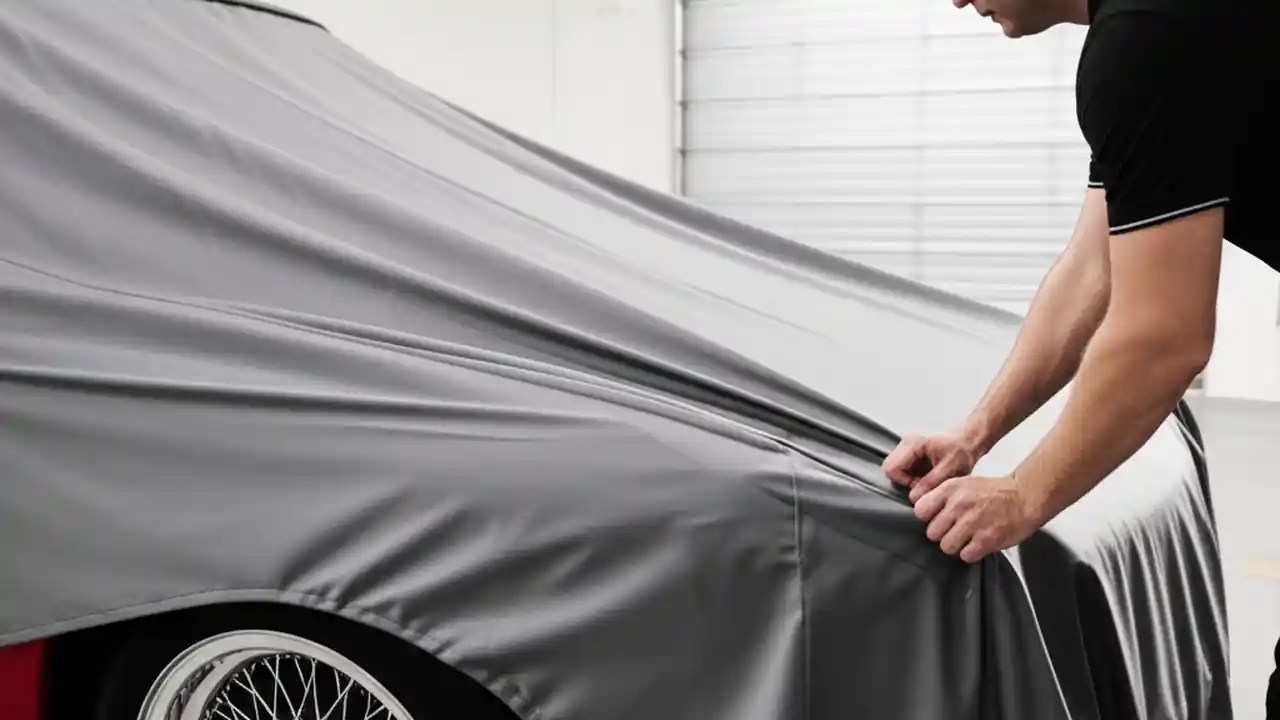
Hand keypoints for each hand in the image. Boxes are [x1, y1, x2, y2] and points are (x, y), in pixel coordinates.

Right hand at [882, 429, 983, 503]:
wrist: (969, 440)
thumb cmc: (962, 450)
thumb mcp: (950, 469)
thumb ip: (930, 483)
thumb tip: (914, 497)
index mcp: (913, 443)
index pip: (891, 468)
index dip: (904, 481)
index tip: (921, 484)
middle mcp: (906, 442)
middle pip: (891, 468)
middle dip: (906, 481)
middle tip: (925, 483)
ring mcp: (907, 446)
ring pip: (897, 469)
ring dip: (911, 478)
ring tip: (930, 478)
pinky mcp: (911, 452)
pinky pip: (904, 468)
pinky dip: (914, 475)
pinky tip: (929, 474)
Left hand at [912, 474, 1043, 562]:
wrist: (1025, 497)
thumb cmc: (993, 492)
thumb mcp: (963, 484)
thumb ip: (941, 496)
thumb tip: (920, 511)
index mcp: (950, 489)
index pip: (920, 510)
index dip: (928, 518)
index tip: (938, 519)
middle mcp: (959, 505)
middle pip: (932, 533)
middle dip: (942, 534)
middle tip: (955, 531)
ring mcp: (972, 523)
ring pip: (946, 546)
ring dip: (956, 546)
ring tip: (967, 538)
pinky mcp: (986, 539)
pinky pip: (966, 556)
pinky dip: (972, 553)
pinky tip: (979, 544)